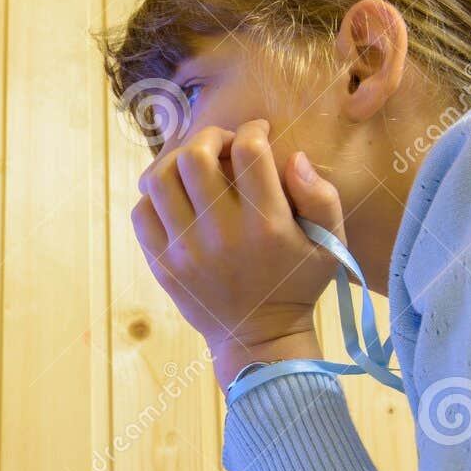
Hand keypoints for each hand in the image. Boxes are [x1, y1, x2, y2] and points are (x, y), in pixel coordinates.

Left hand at [130, 120, 347, 391]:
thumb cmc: (297, 284)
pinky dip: (153, 196)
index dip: (252, 130)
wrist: (259, 339)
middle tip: (222, 144)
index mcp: (267, 224)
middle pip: (195, 157)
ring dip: (176, 161)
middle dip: (209, 136)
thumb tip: (292, 156)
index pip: (249, 151)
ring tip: (193, 166)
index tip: (257, 134)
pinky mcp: (163, 265)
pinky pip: (141, 213)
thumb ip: (322, 196)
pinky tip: (176, 198)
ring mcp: (186, 251)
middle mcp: (222, 235)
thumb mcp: (329, 244)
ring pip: (159, 179)